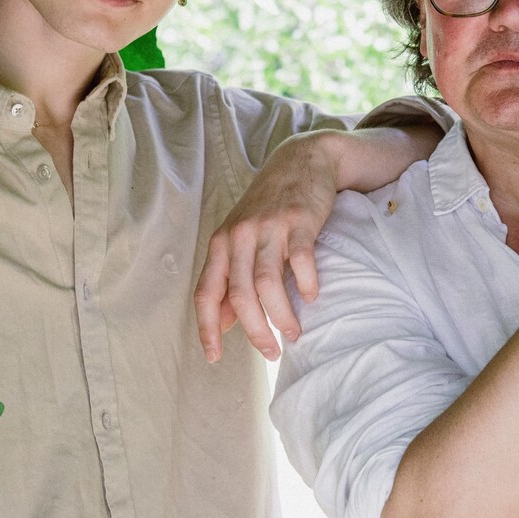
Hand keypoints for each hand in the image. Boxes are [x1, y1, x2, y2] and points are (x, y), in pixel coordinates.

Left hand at [195, 131, 342, 362]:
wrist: (301, 161)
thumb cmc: (268, 208)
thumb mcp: (241, 240)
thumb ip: (229, 279)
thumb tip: (222, 323)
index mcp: (221, 244)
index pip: (206, 292)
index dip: (207, 327)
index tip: (214, 356)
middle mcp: (240, 235)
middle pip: (239, 293)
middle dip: (254, 330)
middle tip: (271, 352)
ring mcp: (269, 227)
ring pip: (267, 282)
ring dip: (281, 315)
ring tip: (293, 332)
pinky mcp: (299, 220)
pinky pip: (301, 260)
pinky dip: (306, 284)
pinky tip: (313, 296)